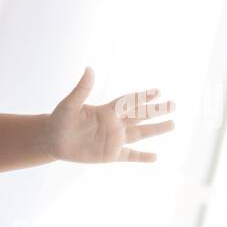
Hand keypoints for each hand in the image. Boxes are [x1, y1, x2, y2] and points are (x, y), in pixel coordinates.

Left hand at [43, 67, 175, 162]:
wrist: (52, 140)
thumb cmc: (59, 120)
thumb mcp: (69, 104)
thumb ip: (81, 90)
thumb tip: (89, 69)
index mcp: (106, 111)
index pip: (128, 102)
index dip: (142, 97)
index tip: (157, 91)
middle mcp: (114, 124)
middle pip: (140, 116)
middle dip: (156, 110)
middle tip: (173, 105)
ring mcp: (114, 140)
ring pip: (139, 134)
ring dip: (155, 130)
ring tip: (173, 124)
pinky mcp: (109, 155)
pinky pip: (129, 156)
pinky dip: (141, 157)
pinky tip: (155, 157)